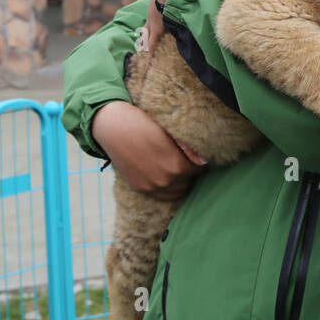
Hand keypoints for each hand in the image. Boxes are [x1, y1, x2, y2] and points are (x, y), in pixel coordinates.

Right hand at [91, 101, 206, 200]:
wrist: (114, 127)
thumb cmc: (144, 124)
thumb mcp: (170, 132)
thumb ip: (189, 149)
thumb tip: (205, 161)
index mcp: (177, 166)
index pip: (199, 169)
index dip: (199, 161)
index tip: (196, 155)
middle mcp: (165, 181)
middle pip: (189, 181)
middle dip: (190, 171)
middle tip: (187, 161)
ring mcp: (152, 186)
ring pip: (178, 192)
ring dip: (181, 182)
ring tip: (178, 169)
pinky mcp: (141, 188)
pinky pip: (163, 196)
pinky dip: (168, 190)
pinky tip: (168, 179)